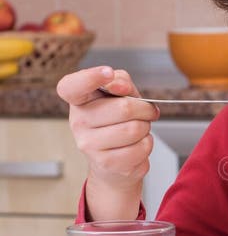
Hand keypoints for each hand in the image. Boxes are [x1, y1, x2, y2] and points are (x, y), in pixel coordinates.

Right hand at [56, 66, 159, 219]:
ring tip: (137, 130)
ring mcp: (89, 144)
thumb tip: (120, 86)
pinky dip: (147, 144)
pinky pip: (141, 148)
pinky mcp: (106, 163)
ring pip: (135, 129)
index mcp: (78, 100)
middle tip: (145, 112)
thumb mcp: (119, 94)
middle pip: (124, 108)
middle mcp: (78, 122)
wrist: (113, 162)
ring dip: (146, 127)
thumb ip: (121, 81)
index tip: (107, 72)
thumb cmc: (117, 122)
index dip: (90, 77)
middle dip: (144, 109)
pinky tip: (136, 145)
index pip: (72, 86)